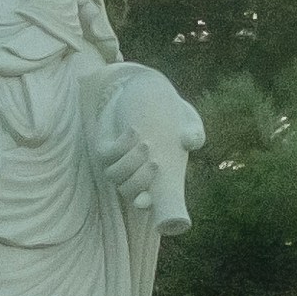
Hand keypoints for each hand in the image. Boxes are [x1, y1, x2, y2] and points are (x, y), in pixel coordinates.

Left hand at [94, 66, 199, 233]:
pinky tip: (134, 130)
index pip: (144, 202)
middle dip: (140, 181)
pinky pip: (107, 155)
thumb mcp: (187, 121)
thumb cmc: (172, 114)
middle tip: (156, 163)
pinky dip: (121, 145)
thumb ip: (194, 132)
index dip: (144, 205)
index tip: (147, 200)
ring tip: (146, 144)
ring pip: (114, 175)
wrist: (145, 90)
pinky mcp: (103, 148)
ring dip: (130, 163)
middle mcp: (131, 176)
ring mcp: (115, 164)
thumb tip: (190, 142)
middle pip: (128, 192)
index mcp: (152, 179)